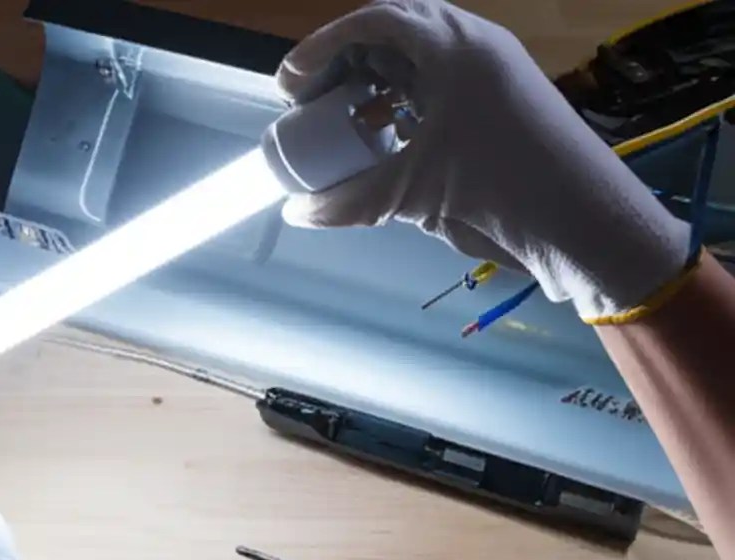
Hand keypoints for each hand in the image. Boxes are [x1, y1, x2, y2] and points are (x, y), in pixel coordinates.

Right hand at [277, 0, 692, 322]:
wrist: (585, 222)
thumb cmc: (502, 192)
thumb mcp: (414, 196)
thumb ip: (347, 203)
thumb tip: (298, 212)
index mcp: (455, 48)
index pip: (374, 21)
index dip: (321, 47)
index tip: (289, 85)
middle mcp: (475, 46)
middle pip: (395, 28)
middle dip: (345, 59)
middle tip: (313, 97)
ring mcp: (493, 70)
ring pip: (419, 54)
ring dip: (375, 78)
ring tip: (343, 116)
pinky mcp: (503, 99)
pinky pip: (442, 82)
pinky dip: (405, 100)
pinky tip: (385, 136)